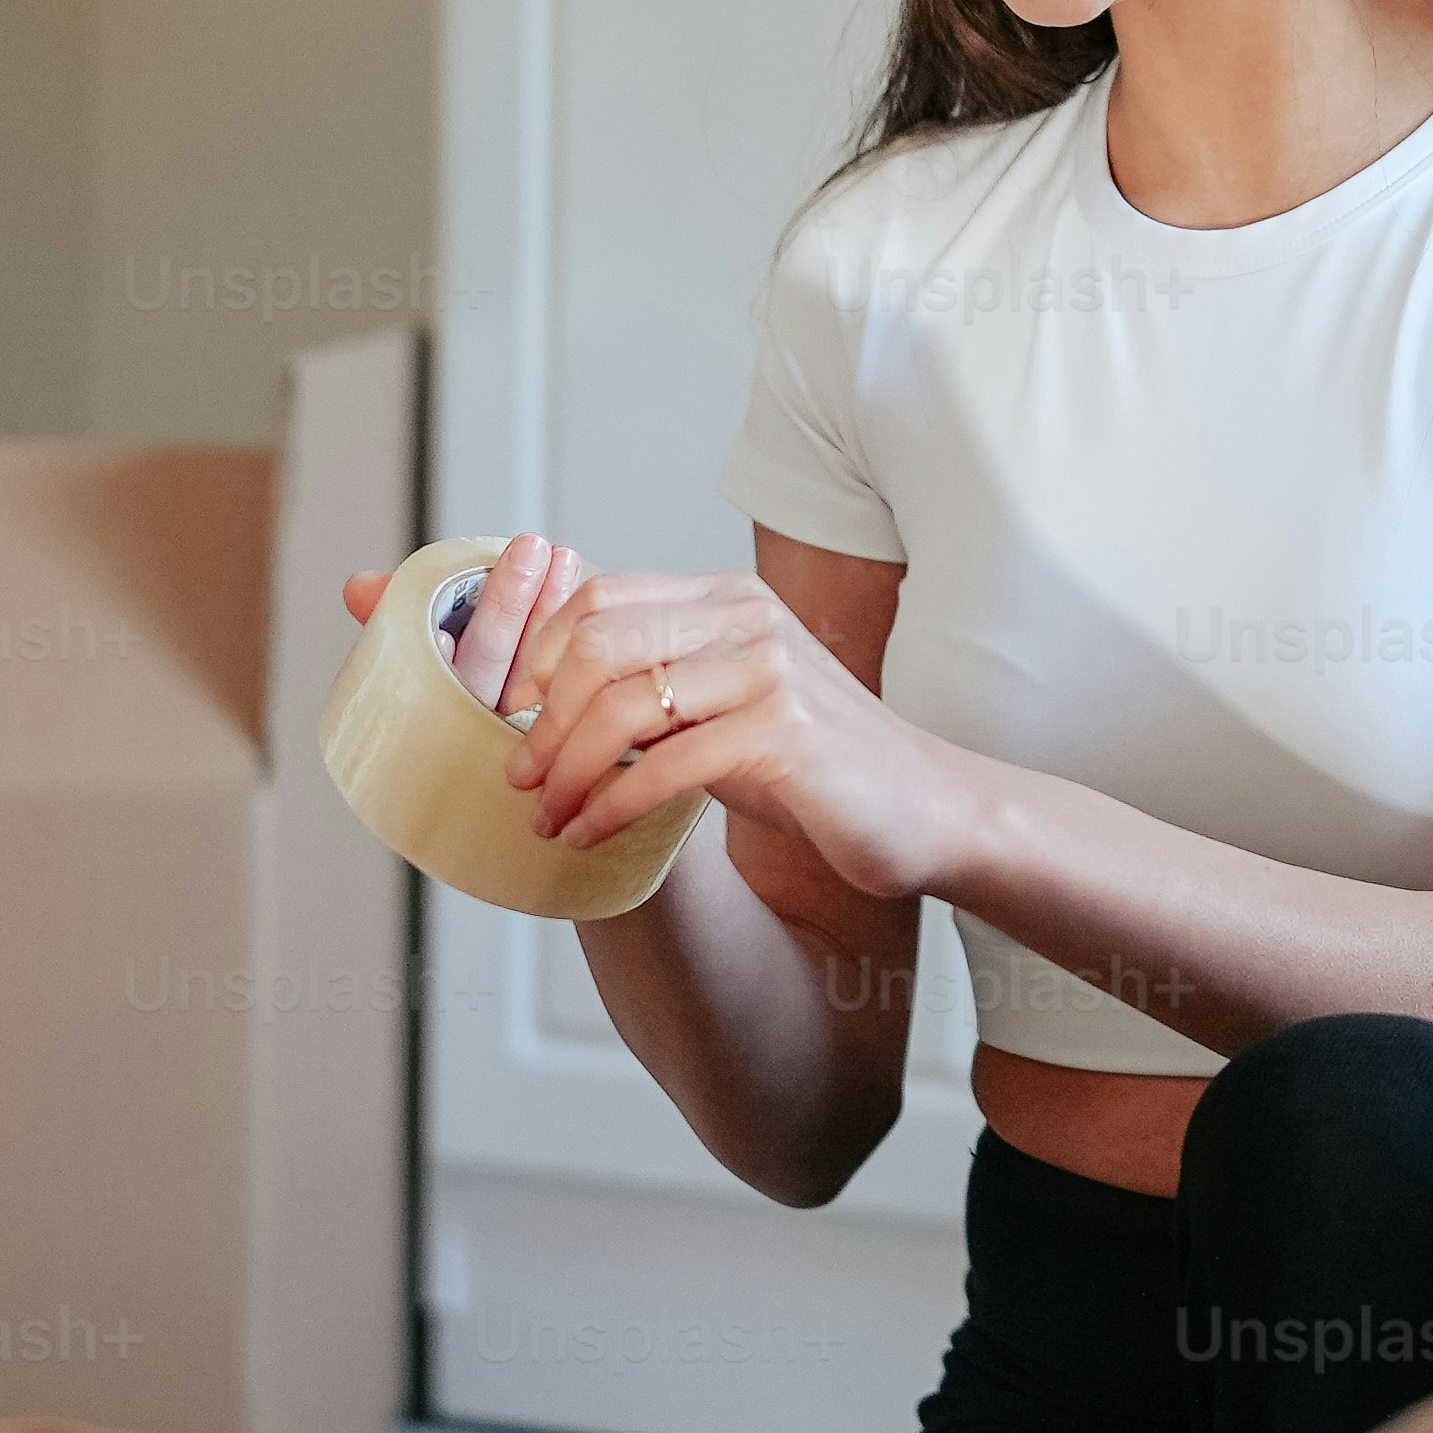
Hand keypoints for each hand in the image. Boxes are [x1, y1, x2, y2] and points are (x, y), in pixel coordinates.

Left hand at [339, 535, 976, 905]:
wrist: (924, 809)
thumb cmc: (813, 764)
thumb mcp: (728, 702)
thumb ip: (660, 681)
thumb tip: (551, 697)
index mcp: (727, 597)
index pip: (598, 597)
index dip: (536, 656)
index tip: (508, 717)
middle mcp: (747, 617)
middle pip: (597, 643)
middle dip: (540, 717)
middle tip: (519, 776)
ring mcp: (768, 671)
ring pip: (623, 703)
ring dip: (566, 769)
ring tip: (546, 813)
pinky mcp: (784, 735)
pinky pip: (666, 767)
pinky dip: (609, 806)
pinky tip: (588, 835)